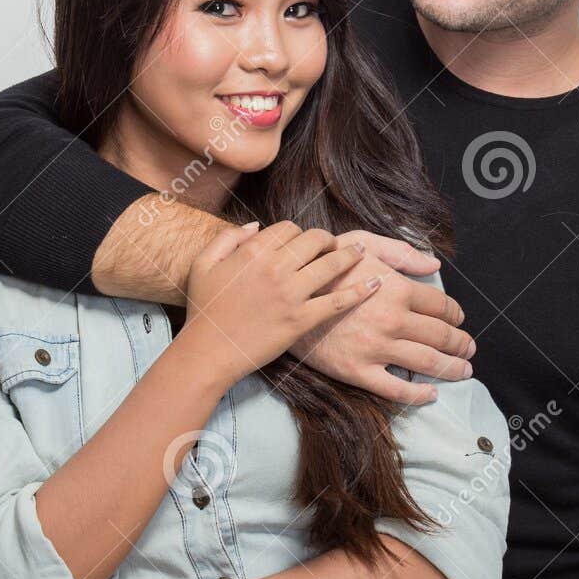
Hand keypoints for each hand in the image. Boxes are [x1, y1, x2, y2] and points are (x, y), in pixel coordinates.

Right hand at [181, 220, 382, 388]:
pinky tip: (375, 284)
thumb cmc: (203, 309)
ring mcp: (291, 295)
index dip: (299, 233)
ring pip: (330, 264)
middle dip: (326, 239)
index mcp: (253, 251)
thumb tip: (255, 226)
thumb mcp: (203, 264)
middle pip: (314, 240)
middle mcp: (276, 267)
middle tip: (333, 245)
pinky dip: (359, 291)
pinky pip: (337, 301)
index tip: (302, 243)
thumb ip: (228, 238)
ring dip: (350, 255)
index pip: (289, 228)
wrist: (208, 352)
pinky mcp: (301, 320)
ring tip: (361, 252)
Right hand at [287, 229, 475, 407]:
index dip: (455, 314)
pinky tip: (432, 394)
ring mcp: (377, 348)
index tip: (459, 319)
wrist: (284, 298)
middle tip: (470, 348)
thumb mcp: (360, 244)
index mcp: (397, 289)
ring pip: (427, 363)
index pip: (440, 305)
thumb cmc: (324, 266)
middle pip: (441, 335)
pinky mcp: (358, 371)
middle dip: (461, 343)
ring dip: (452, 367)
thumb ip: (400, 252)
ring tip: (463, 369)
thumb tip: (433, 262)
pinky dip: (419, 394)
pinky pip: (396, 389)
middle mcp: (393, 320)